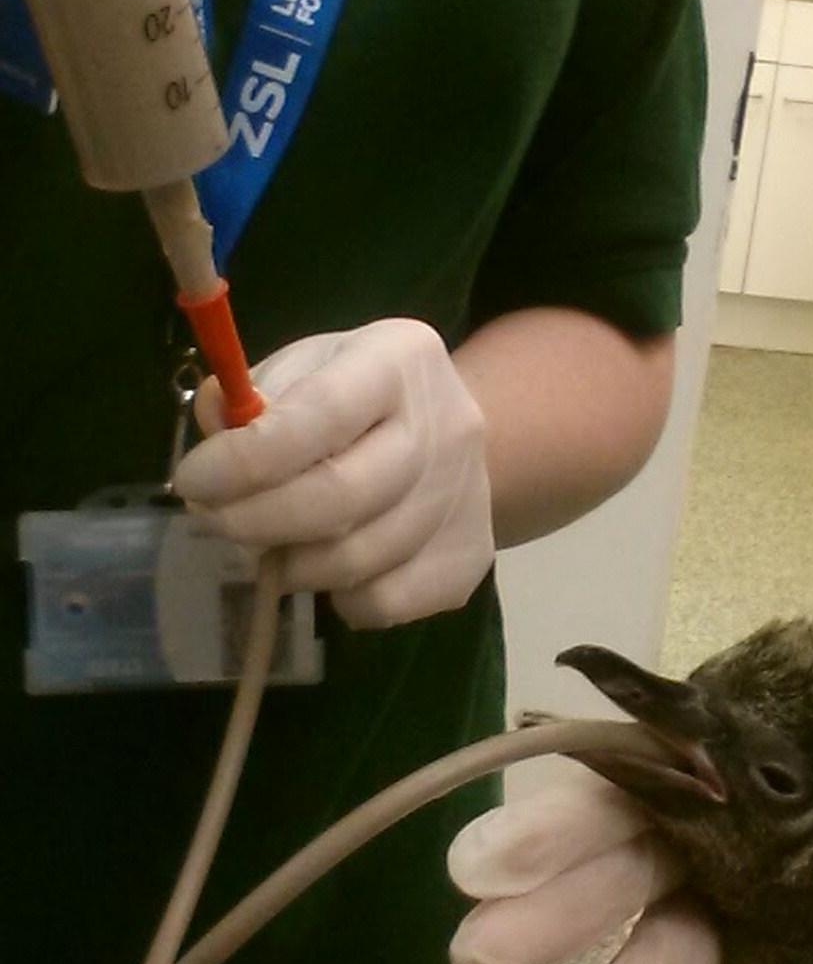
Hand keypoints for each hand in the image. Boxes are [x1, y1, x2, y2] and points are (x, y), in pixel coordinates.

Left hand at [173, 320, 494, 631]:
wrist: (451, 438)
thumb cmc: (354, 398)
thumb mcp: (304, 368)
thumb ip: (250, 398)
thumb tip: (214, 435)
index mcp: (398, 360)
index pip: (322, 415)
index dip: (247, 459)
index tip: (192, 481)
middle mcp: (446, 424)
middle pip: (341, 496)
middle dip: (255, 520)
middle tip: (214, 521)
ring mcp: (464, 497)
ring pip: (356, 560)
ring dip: (290, 564)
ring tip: (271, 543)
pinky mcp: (469, 557)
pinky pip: (382, 603)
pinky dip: (338, 597)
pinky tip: (329, 564)